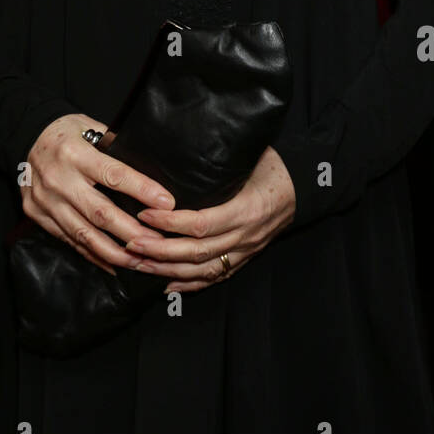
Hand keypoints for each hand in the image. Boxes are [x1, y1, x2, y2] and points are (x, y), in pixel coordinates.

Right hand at [23, 114, 175, 274]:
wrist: (25, 137)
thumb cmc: (66, 132)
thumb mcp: (90, 127)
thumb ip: (116, 148)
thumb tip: (150, 169)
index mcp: (75, 153)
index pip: (114, 174)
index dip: (141, 190)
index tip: (166, 202)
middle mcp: (59, 179)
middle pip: (100, 212)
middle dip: (132, 232)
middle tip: (158, 244)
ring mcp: (46, 201)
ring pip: (84, 234)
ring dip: (115, 252)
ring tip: (140, 261)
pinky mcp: (38, 215)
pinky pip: (69, 240)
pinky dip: (93, 255)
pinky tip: (114, 264)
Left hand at [121, 146, 295, 292]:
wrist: (303, 187)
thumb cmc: (275, 167)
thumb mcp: (250, 157)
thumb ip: (220, 161)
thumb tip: (180, 149)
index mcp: (246, 210)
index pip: (201, 223)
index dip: (170, 224)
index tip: (145, 214)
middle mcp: (244, 236)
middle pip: (197, 252)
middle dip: (160, 251)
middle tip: (130, 243)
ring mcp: (245, 251)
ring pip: (202, 270)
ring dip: (167, 271)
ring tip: (138, 264)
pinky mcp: (244, 259)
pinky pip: (214, 277)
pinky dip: (189, 284)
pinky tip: (166, 284)